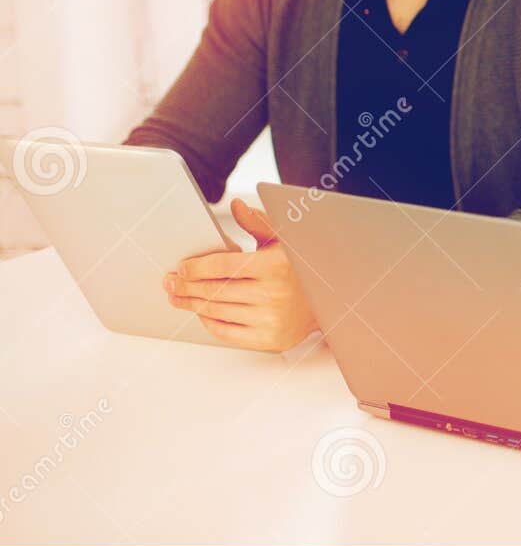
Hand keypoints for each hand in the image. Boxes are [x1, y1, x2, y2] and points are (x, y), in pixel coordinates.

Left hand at [163, 198, 315, 351]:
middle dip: (185, 286)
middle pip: (214, 290)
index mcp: (276, 265)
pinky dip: (208, 321)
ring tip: (178, 297)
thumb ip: (257, 222)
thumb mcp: (283, 241)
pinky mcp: (268, 340)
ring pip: (216, 311)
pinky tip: (201, 312)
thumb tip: (236, 206)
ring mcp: (271, 319)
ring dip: (191, 304)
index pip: (223, 266)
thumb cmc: (299, 269)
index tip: (181, 268)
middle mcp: (274, 293)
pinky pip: (226, 331)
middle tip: (170, 283)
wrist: (326, 303)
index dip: (196, 267)